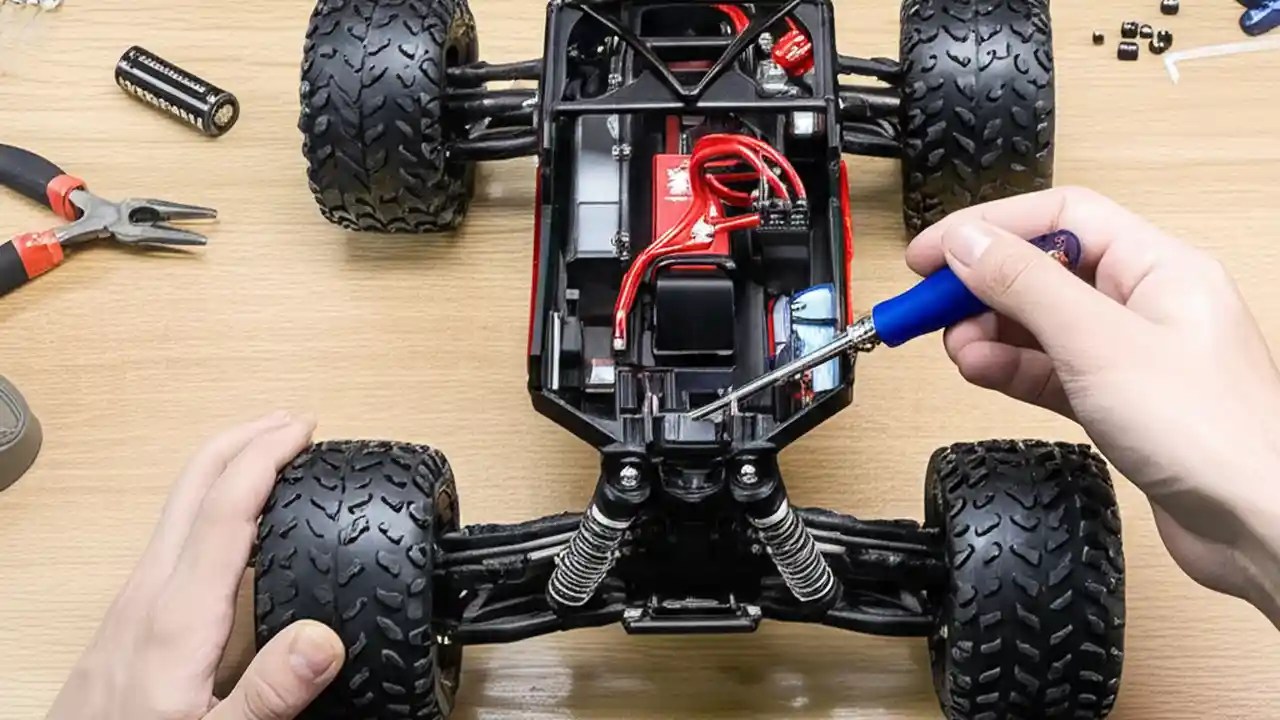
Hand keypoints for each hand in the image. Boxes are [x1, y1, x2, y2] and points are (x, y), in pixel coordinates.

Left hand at [47, 412, 345, 719]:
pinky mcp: (130, 615)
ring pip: (180, 504)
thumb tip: (324, 639)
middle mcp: (151, 592)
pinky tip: (237, 524)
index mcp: (179, 615)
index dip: (265, 455)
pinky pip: (176, 534)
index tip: (305, 428)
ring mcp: (135, 600)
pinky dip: (213, 502)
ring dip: (227, 465)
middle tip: (296, 421)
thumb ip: (269, 692)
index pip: (225, 508)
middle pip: (192, 485)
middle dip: (244, 438)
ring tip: (275, 457)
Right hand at [906, 187, 1279, 625]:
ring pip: (1042, 324)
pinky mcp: (1118, 403)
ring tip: (955, 349)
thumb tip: (968, 241)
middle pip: (1044, 270)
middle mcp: (1146, 302)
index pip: (1059, 218)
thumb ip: (1025, 285)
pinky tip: (980, 371)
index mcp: (1159, 266)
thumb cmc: (1210, 433)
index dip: (988, 228)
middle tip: (927, 309)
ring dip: (990, 332)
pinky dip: (1011, 368)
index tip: (930, 254)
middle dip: (981, 287)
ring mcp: (1132, 354)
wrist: (1258, 525)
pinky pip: (1049, 370)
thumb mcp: (1097, 343)